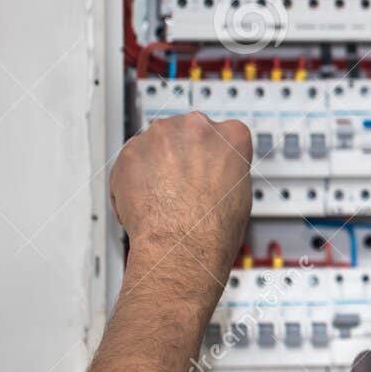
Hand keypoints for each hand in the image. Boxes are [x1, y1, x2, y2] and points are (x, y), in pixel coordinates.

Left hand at [111, 112, 251, 277]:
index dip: (213, 153)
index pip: (223, 132)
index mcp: (230, 135)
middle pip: (186, 132)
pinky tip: (145, 201)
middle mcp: (195, 127)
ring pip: (155, 145)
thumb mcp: (241, 191)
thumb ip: (225, 168)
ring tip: (163, 196)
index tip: (208, 166)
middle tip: (184, 183)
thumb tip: (214, 171)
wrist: (181, 244)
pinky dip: (132, 179)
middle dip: (182, 154)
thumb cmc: (213, 227)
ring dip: (156, 164)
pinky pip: (130, 162)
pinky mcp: (130, 151)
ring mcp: (160, 136)